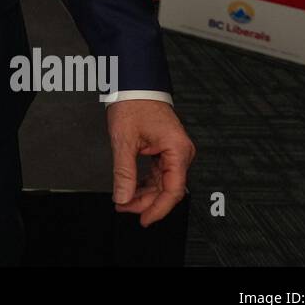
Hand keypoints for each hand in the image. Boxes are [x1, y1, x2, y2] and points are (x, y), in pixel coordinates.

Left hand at [107, 99, 194, 226]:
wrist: (134, 84)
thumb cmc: (134, 103)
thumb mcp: (124, 140)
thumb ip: (124, 172)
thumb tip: (123, 196)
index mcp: (177, 150)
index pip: (173, 190)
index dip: (157, 209)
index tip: (143, 219)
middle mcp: (180, 152)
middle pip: (168, 189)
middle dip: (146, 202)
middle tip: (123, 207)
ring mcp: (174, 152)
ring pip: (162, 183)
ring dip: (144, 194)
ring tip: (124, 200)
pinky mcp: (165, 151)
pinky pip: (158, 174)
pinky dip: (145, 183)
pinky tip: (131, 189)